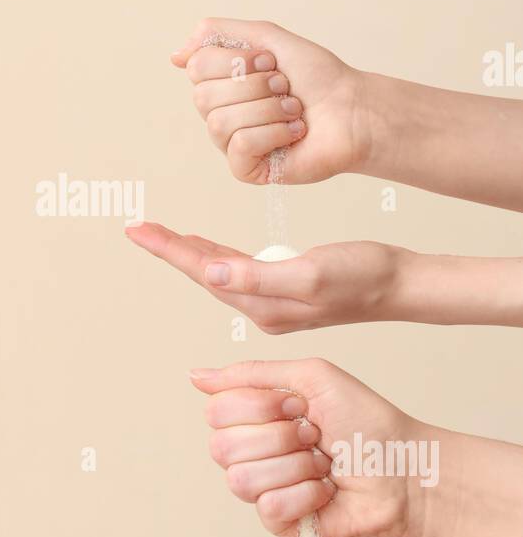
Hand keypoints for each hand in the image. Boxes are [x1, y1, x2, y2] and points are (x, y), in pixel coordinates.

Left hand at [127, 224, 404, 333]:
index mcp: (262, 304)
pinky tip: (209, 246)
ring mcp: (274, 302)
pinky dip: (219, 255)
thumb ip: (259, 276)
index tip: (136, 230)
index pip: (204, 272)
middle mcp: (262, 308)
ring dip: (191, 253)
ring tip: (162, 236)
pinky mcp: (287, 291)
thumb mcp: (310, 274)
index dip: (169, 249)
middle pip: (205, 273)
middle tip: (137, 228)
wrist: (399, 286)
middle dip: (170, 250)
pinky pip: (241, 271)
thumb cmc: (362, 276)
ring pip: (220, 273)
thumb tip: (211, 272)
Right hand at [171, 18, 367, 184]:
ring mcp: (231, 143)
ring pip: (220, 122)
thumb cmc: (316, 76)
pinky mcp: (247, 169)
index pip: (196, 67)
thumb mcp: (266, 38)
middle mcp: (220, 113)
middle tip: (284, 87)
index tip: (271, 60)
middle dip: (254, 86)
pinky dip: (273, 133)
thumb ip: (217, 34)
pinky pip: (239, 145)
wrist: (353, 109)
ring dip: (268, 109)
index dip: (236, 60)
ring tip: (293, 111)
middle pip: (203, 96)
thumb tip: (175, 57)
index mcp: (221, 83)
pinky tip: (293, 133)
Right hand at [189, 358, 429, 536]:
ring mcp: (265, 491)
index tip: (299, 404)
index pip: (217, 411)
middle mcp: (254, 454)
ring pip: (241, 480)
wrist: (407, 468)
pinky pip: (269, 508)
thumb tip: (196, 375)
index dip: (259, 405)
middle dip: (279, 435)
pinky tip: (326, 491)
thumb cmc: (368, 423)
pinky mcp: (282, 525)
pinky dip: (306, 494)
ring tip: (323, 464)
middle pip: (222, 446)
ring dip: (294, 466)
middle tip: (314, 435)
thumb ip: (251, 374)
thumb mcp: (312, 378)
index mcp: (256, 418)